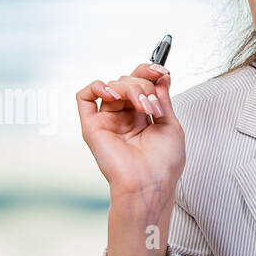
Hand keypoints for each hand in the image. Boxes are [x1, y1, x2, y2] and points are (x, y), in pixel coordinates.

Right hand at [76, 62, 184, 199]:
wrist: (149, 184)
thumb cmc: (162, 165)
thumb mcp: (170, 124)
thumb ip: (162, 98)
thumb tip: (160, 77)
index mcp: (141, 116)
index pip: (140, 83)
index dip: (150, 72)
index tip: (162, 71)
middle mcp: (123, 117)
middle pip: (128, 81)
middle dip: (144, 85)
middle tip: (153, 104)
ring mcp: (107, 120)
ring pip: (113, 85)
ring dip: (132, 89)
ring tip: (143, 108)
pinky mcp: (92, 126)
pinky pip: (85, 96)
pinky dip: (98, 86)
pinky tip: (113, 95)